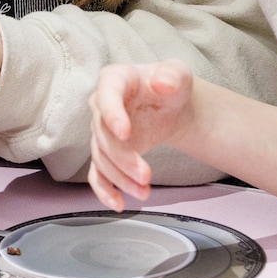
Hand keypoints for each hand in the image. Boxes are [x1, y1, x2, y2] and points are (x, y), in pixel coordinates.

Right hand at [88, 61, 196, 210]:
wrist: (168, 105)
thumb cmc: (169, 85)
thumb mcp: (178, 74)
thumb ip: (173, 75)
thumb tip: (163, 83)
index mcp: (115, 80)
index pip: (106, 96)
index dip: (112, 115)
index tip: (124, 133)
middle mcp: (101, 105)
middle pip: (103, 135)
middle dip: (123, 159)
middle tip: (146, 176)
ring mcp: (102, 131)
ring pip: (101, 158)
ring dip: (119, 178)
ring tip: (144, 192)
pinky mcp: (106, 152)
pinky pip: (98, 173)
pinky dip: (104, 190)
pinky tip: (118, 203)